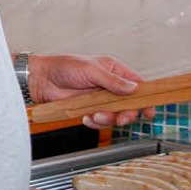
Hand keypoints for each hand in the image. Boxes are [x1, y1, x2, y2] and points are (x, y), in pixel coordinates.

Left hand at [28, 53, 154, 127]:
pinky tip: (85, 117)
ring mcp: (99, 98)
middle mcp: (109, 85)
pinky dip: (94, 122)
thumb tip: (133, 88)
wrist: (41, 79)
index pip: (137, 84)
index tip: (149, 111)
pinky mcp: (89, 109)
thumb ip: (111, 80)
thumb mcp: (89, 69)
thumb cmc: (63, 67)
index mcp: (113, 71)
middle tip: (120, 118)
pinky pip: (99, 120)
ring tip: (94, 116)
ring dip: (107, 119)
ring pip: (114, 115)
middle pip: (129, 104)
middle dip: (126, 114)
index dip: (145, 98)